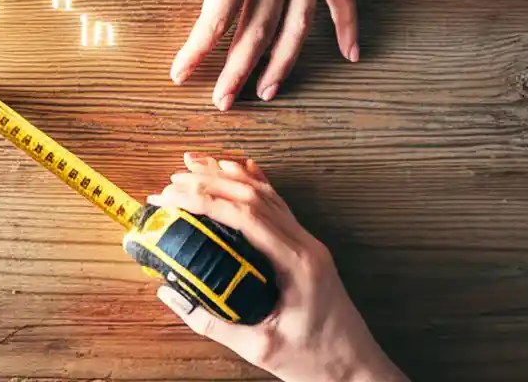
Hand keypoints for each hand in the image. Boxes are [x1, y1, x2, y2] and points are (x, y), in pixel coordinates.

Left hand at [102, 0, 355, 108]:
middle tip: (220, 101)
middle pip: (258, 27)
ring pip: (298, 21)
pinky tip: (352, 53)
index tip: (180, 72)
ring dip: (282, 60)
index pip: (218, 12)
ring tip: (268, 91)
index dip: (198, 47)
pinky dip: (348, 24)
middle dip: (237, 69)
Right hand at [150, 153, 405, 381]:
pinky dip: (253, 185)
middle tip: (172, 181)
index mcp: (297, 264)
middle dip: (210, 182)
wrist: (356, 369)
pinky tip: (237, 172)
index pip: (246, 217)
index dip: (205, 200)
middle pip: (253, 197)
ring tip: (194, 166)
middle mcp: (305, 245)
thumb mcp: (260, 349)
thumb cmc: (316, 360)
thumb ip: (212, 322)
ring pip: (266, 195)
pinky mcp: (306, 248)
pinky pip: (277, 206)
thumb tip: (172, 296)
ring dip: (228, 178)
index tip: (172, 197)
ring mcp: (308, 243)